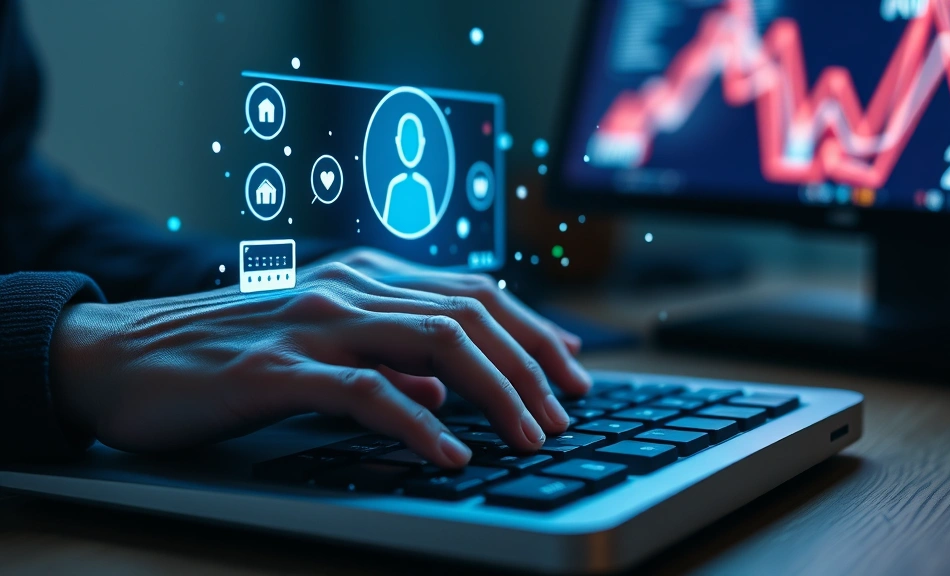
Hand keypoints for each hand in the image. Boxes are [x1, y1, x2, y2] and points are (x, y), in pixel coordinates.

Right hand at [50, 262, 585, 467]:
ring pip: (435, 342)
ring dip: (497, 391)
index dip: (533, 327)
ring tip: (534, 435)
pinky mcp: (278, 368)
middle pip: (470, 312)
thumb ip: (386, 358)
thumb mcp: (321, 348)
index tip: (574, 366)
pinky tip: (453, 454)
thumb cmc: (227, 354)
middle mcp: (350, 289)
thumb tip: (447, 390)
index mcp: (364, 277)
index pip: (473, 291)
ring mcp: (315, 324)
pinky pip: (367, 391)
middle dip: (533, 362)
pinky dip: (420, 423)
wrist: (122, 355)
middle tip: (570, 410)